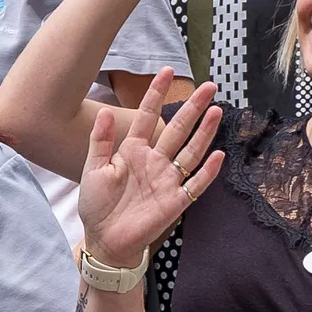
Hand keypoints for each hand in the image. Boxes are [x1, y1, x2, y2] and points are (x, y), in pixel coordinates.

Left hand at [77, 85, 227, 268]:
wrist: (104, 240)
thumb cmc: (97, 205)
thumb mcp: (93, 169)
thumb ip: (100, 141)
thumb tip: (104, 111)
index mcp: (133, 151)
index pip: (148, 116)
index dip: (156, 94)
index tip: (165, 71)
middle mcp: (154, 161)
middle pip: (178, 129)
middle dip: (193, 108)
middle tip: (209, 87)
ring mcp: (167, 180)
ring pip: (191, 151)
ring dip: (204, 132)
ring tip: (217, 111)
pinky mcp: (175, 201)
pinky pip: (195, 184)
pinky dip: (207, 172)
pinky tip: (218, 155)